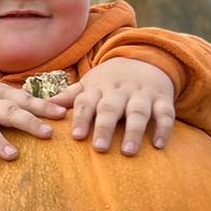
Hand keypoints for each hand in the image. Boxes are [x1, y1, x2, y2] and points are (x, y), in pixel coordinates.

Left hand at [54, 59, 175, 153]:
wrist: (145, 59)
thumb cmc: (111, 81)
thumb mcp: (90, 84)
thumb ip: (70, 96)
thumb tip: (44, 107)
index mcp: (98, 88)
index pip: (87, 102)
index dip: (81, 118)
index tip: (76, 136)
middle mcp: (119, 91)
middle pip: (110, 108)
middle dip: (104, 127)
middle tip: (98, 148)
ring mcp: (142, 94)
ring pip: (138, 112)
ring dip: (134, 131)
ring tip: (128, 151)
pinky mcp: (162, 99)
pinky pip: (166, 113)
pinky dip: (164, 128)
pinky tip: (160, 145)